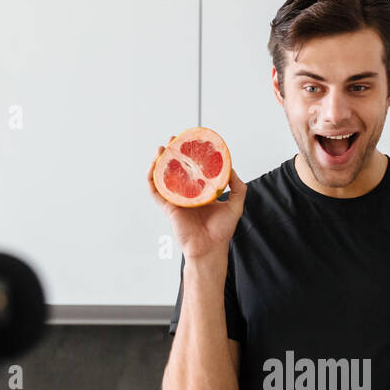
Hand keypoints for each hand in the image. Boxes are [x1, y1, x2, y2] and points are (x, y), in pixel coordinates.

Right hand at [147, 144, 246, 261]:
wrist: (210, 249)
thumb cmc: (222, 231)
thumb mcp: (235, 205)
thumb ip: (237, 187)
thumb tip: (231, 169)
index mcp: (200, 192)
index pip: (193, 169)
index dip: (191, 155)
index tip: (191, 142)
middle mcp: (187, 194)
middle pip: (177, 169)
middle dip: (173, 153)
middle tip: (174, 140)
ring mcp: (176, 200)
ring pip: (163, 177)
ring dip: (160, 162)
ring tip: (162, 149)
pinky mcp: (168, 208)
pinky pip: (156, 191)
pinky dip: (152, 178)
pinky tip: (154, 167)